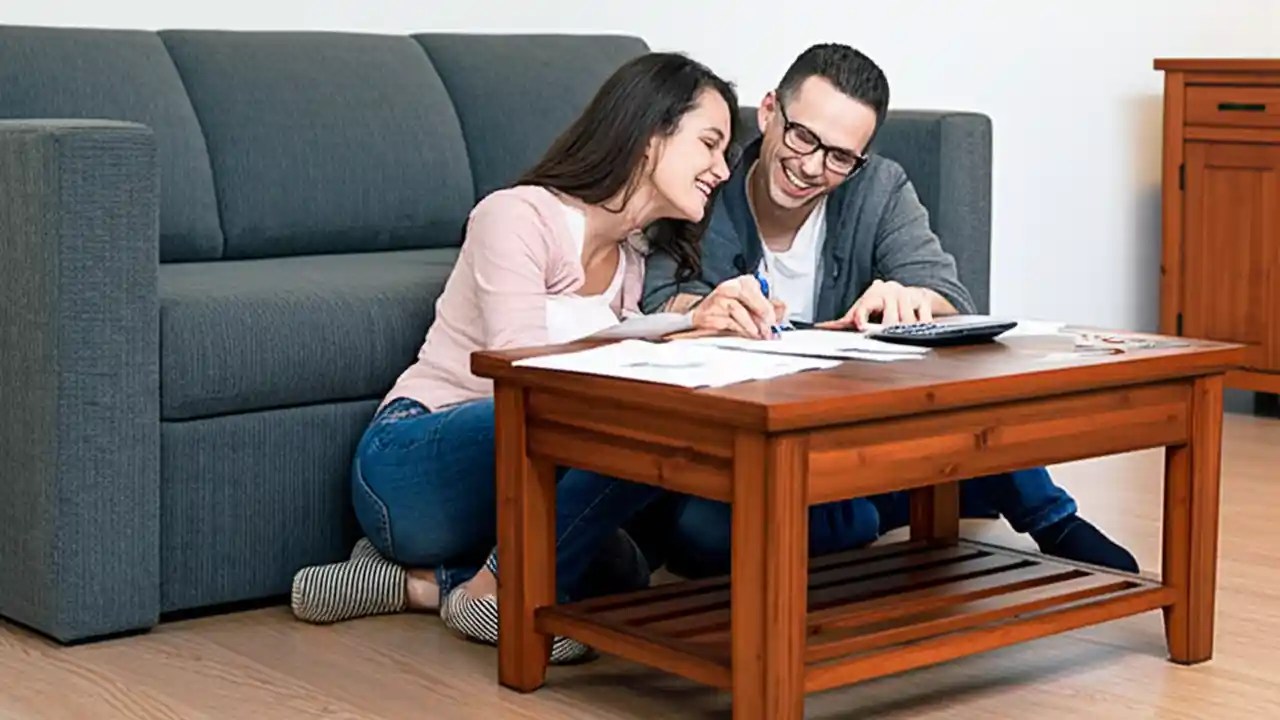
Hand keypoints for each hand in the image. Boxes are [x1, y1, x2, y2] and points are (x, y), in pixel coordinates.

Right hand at [691, 275, 785, 338]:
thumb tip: (783, 309)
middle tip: (769, 328)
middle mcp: (728, 288)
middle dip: (761, 314)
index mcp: (741, 283)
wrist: (704, 315)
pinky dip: (740, 330)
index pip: (754, 288)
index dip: (766, 304)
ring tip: (759, 334)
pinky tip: (746, 335)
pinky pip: (728, 323)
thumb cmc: (729, 309)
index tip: (773, 318)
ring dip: (751, 325)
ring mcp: (717, 301)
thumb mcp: (752, 305)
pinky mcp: (711, 315)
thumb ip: (769, 306)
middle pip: (746, 295)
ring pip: (737, 310)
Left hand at [817, 279, 932, 329]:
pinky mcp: (923, 300)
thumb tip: (820, 328)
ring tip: (901, 334)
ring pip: (907, 322)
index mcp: (872, 295)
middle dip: (887, 331)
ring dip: (905, 332)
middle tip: (885, 337)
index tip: (860, 325)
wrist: (905, 292)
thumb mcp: (861, 309)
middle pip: (890, 320)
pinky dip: (922, 328)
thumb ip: (844, 320)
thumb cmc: (879, 304)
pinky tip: (917, 330)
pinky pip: (925, 320)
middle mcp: (890, 292)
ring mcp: (907, 295)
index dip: (861, 316)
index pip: (864, 306)